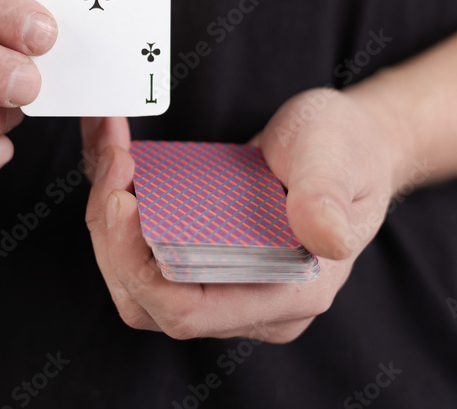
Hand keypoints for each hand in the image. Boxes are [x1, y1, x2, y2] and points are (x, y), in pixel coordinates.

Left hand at [82, 88, 408, 341]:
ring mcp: (222, 284)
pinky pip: (141, 252)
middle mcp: (250, 302)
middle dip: (112, 237)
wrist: (348, 145)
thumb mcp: (340, 158)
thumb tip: (323, 235)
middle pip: (147, 300)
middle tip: (113, 166)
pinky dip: (117, 209)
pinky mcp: (200, 259)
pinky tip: (115, 155)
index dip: (139, 264)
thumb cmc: (348, 152)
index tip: (123, 201)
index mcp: (290, 292)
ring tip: (112, 156)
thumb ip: (326, 195)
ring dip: (108, 222)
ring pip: (135, 281)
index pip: (188, 310)